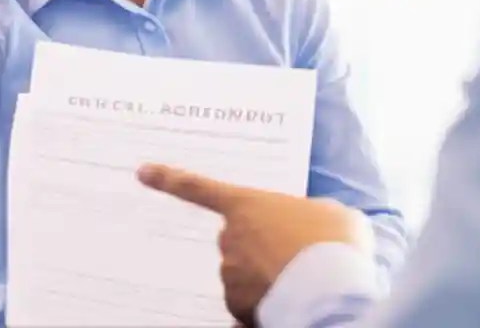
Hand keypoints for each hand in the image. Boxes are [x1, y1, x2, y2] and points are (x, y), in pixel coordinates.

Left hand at [138, 164, 372, 325]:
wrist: (336, 290)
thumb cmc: (336, 243)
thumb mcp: (331, 214)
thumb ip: (308, 216)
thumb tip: (307, 228)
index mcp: (247, 205)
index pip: (199, 189)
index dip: (168, 179)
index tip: (142, 172)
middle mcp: (231, 238)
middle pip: (235, 242)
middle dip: (258, 250)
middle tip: (295, 256)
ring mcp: (231, 274)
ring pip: (243, 277)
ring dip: (264, 280)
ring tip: (301, 282)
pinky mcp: (237, 307)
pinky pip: (246, 306)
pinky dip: (264, 306)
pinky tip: (290, 303)